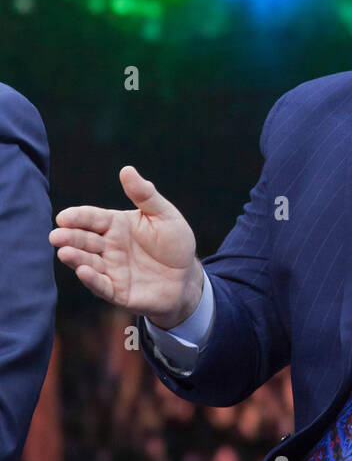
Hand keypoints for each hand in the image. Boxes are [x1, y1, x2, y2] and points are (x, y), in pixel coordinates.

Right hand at [49, 166, 202, 328]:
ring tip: (64, 252)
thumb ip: (145, 195)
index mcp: (115, 225)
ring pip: (88, 262)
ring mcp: (111, 269)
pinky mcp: (117, 291)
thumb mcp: (164, 215)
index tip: (64, 217)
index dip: (78, 217)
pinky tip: (83, 271)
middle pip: (85, 240)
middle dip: (70, 237)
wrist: (186, 277)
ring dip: (75, 258)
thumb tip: (126, 169)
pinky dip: (92, 279)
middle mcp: (108, 246)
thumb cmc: (174, 242)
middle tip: (56, 235)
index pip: (92, 218)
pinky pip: (102, 285)